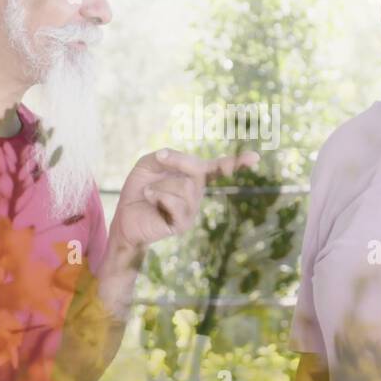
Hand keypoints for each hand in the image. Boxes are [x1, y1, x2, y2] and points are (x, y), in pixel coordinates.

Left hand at [109, 148, 260, 250]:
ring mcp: (193, 209)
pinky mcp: (183, 223)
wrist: (125, 217)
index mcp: (194, 177)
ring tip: (149, 192)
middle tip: (159, 159)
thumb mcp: (149, 164)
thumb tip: (173, 157)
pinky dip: (158, 195)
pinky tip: (149, 197)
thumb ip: (165, 156)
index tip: (255, 158)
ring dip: (161, 184)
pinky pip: (176, 203)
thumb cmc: (139, 188)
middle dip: (176, 161)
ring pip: (185, 186)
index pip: (218, 169)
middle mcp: (197, 192)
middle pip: (199, 170)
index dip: (237, 162)